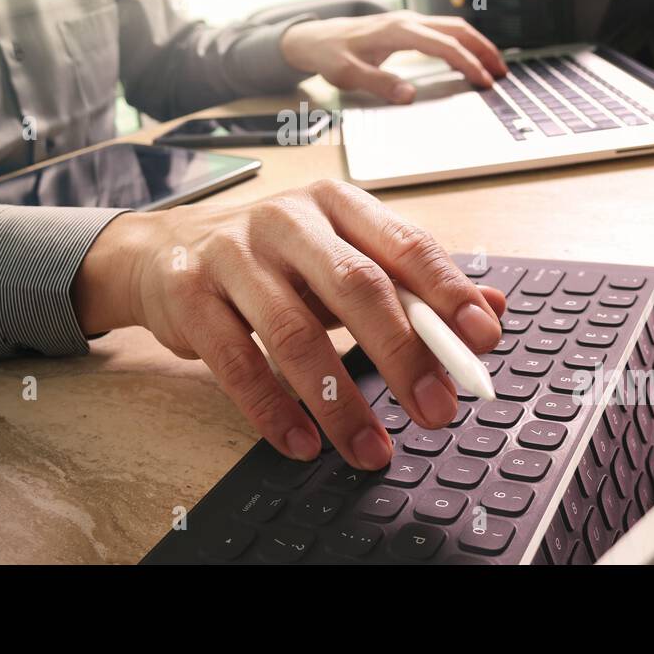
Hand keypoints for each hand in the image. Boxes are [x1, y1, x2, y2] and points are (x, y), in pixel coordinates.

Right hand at [72, 179, 506, 469]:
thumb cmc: (270, 260)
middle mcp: (286, 219)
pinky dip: (273, 409)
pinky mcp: (189, 294)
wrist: (161, 252)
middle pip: (356, 286)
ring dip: (339, 400)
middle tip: (437, 409)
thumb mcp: (340, 256)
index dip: (447, 292)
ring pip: (295, 331)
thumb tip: (492, 309)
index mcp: (336, 204)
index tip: (482, 339)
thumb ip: (412, 283)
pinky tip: (302, 443)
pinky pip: (237, 361)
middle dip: (404, 354)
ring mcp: (233, 254)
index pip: (404, 244)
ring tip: (372, 449)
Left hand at [279, 10, 507, 103]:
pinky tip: (467, 57)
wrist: (314, 38)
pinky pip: (442, 30)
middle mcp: (408, 21)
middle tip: (502, 72)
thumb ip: (379, 84)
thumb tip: (409, 95)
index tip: (484, 82)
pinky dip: (461, 42)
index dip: (468, 64)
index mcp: (399, 31)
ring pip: (453, 27)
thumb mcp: (348, 75)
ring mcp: (408, 21)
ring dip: (476, 44)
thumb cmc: (330, 55)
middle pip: (458, 29)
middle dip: (484, 49)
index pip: (445, 46)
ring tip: (493, 65)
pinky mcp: (406, 27)